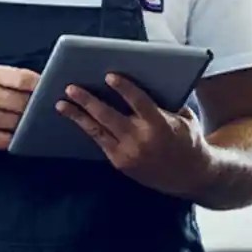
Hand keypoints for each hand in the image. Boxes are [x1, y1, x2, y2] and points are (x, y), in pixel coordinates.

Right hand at [0, 65, 38, 152]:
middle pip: (25, 103)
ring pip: (19, 123)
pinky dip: (17, 138)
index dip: (42, 86)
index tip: (52, 91)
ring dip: (27, 125)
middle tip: (45, 111)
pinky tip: (18, 135)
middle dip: (36, 109)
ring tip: (32, 123)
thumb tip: (44, 85)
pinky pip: (9, 140)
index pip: (24, 79)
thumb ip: (11, 80)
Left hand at [57, 74, 210, 197]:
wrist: (190, 177)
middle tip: (71, 87)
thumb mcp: (184, 117)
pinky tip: (76, 119)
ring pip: (98, 131)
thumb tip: (142, 79)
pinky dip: (88, 129)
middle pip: (109, 117)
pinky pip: (100, 142)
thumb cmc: (188, 139)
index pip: (139, 103)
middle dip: (88, 101)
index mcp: (160, 126)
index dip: (124, 88)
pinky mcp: (121, 163)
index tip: (109, 75)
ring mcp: (128, 154)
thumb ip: (165, 102)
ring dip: (78, 116)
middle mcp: (141, 141)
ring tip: (61, 104)